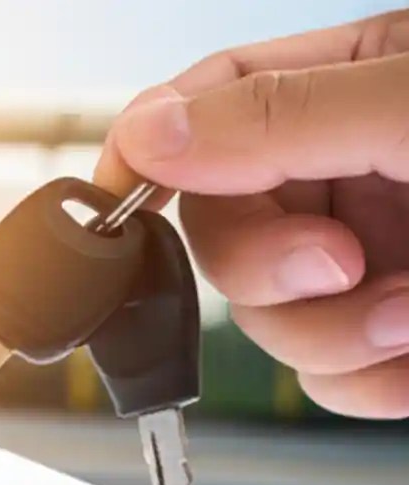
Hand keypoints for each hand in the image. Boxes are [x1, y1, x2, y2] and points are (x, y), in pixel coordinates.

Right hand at [94, 10, 408, 418]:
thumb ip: (282, 118)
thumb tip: (149, 137)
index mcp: (342, 88)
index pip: (204, 110)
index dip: (146, 159)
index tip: (114, 212)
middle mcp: (343, 173)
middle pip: (218, 234)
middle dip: (268, 272)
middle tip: (341, 265)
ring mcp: (365, 258)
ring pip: (264, 320)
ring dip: (329, 338)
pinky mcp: (392, 335)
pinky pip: (324, 380)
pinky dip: (364, 385)